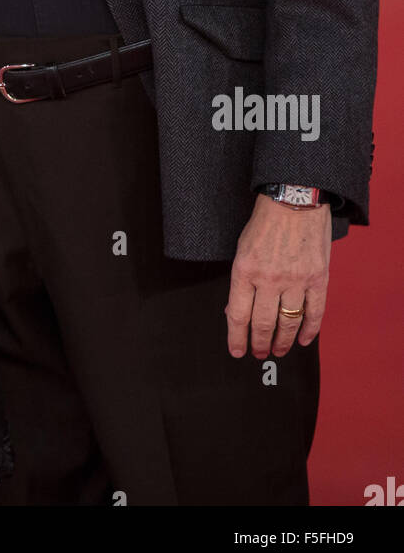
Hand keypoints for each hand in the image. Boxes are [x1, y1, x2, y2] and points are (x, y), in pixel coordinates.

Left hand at [225, 195, 330, 359]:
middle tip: (259, 353)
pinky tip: (302, 340)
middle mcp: (269, 279)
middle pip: (263, 324)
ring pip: (288, 323)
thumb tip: (236, 311)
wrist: (294, 199)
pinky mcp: (317, 278)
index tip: (237, 351)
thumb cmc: (265, 220)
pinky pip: (314, 313)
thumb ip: (241, 280)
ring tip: (278, 350)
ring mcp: (295, 280)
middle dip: (259, 344)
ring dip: (282, 341)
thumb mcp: (242, 248)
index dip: (236, 338)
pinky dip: (309, 330)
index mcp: (245, 270)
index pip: (238, 315)